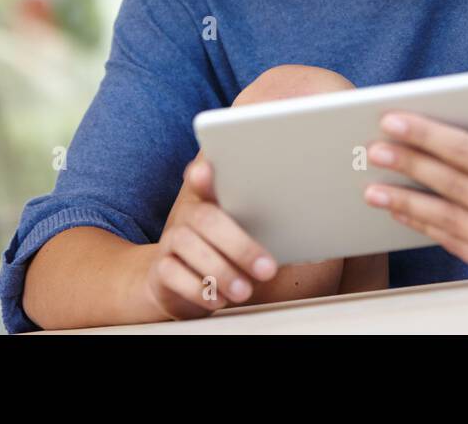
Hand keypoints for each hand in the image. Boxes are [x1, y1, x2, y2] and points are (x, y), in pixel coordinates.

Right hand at [142, 158, 278, 319]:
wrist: (178, 281)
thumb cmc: (223, 249)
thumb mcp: (243, 230)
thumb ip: (262, 219)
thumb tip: (306, 222)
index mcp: (210, 197)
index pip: (206, 176)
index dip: (205, 172)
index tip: (206, 169)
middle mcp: (188, 213)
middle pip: (207, 218)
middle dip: (240, 245)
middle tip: (268, 269)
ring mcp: (171, 239)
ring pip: (189, 246)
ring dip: (222, 271)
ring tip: (245, 291)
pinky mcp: (161, 267)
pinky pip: (174, 274)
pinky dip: (198, 289)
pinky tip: (218, 299)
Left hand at [363, 55, 467, 280]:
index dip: (429, 135)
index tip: (393, 120)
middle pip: (453, 186)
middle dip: (409, 164)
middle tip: (373, 149)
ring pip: (449, 221)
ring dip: (406, 203)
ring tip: (373, 187)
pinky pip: (457, 245)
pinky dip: (426, 228)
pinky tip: (402, 212)